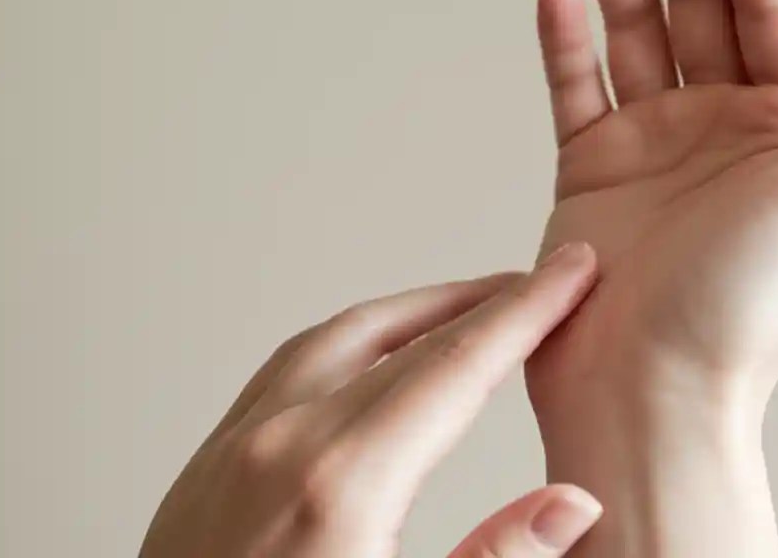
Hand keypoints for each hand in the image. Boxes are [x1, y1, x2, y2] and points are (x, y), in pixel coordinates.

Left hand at [141, 244, 603, 557]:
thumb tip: (572, 503)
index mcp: (340, 483)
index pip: (459, 366)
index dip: (526, 313)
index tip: (572, 273)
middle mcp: (280, 443)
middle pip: (406, 338)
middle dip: (484, 303)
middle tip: (541, 285)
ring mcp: (232, 448)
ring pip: (340, 337)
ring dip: (417, 312)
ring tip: (473, 307)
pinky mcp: (205, 466)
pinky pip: (289, 366)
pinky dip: (354, 339)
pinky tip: (378, 352)